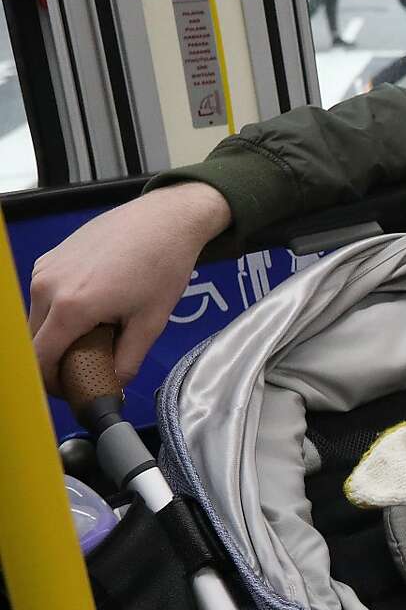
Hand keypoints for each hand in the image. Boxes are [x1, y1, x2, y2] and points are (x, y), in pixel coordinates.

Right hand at [29, 183, 232, 393]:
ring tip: (96, 334)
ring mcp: (45, 269)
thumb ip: (127, 361)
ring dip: (58, 334)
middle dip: (57, 360)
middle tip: (87, 366)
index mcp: (71, 306)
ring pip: (37, 318)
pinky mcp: (49, 258)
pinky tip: (93, 309)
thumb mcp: (151, 322)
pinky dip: (60, 311)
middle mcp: (48, 286)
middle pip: (35, 341)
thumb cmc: (162, 265)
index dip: (52, 383)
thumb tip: (114, 385)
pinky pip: (44, 296)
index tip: (71, 389)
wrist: (165, 219)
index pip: (40, 360)